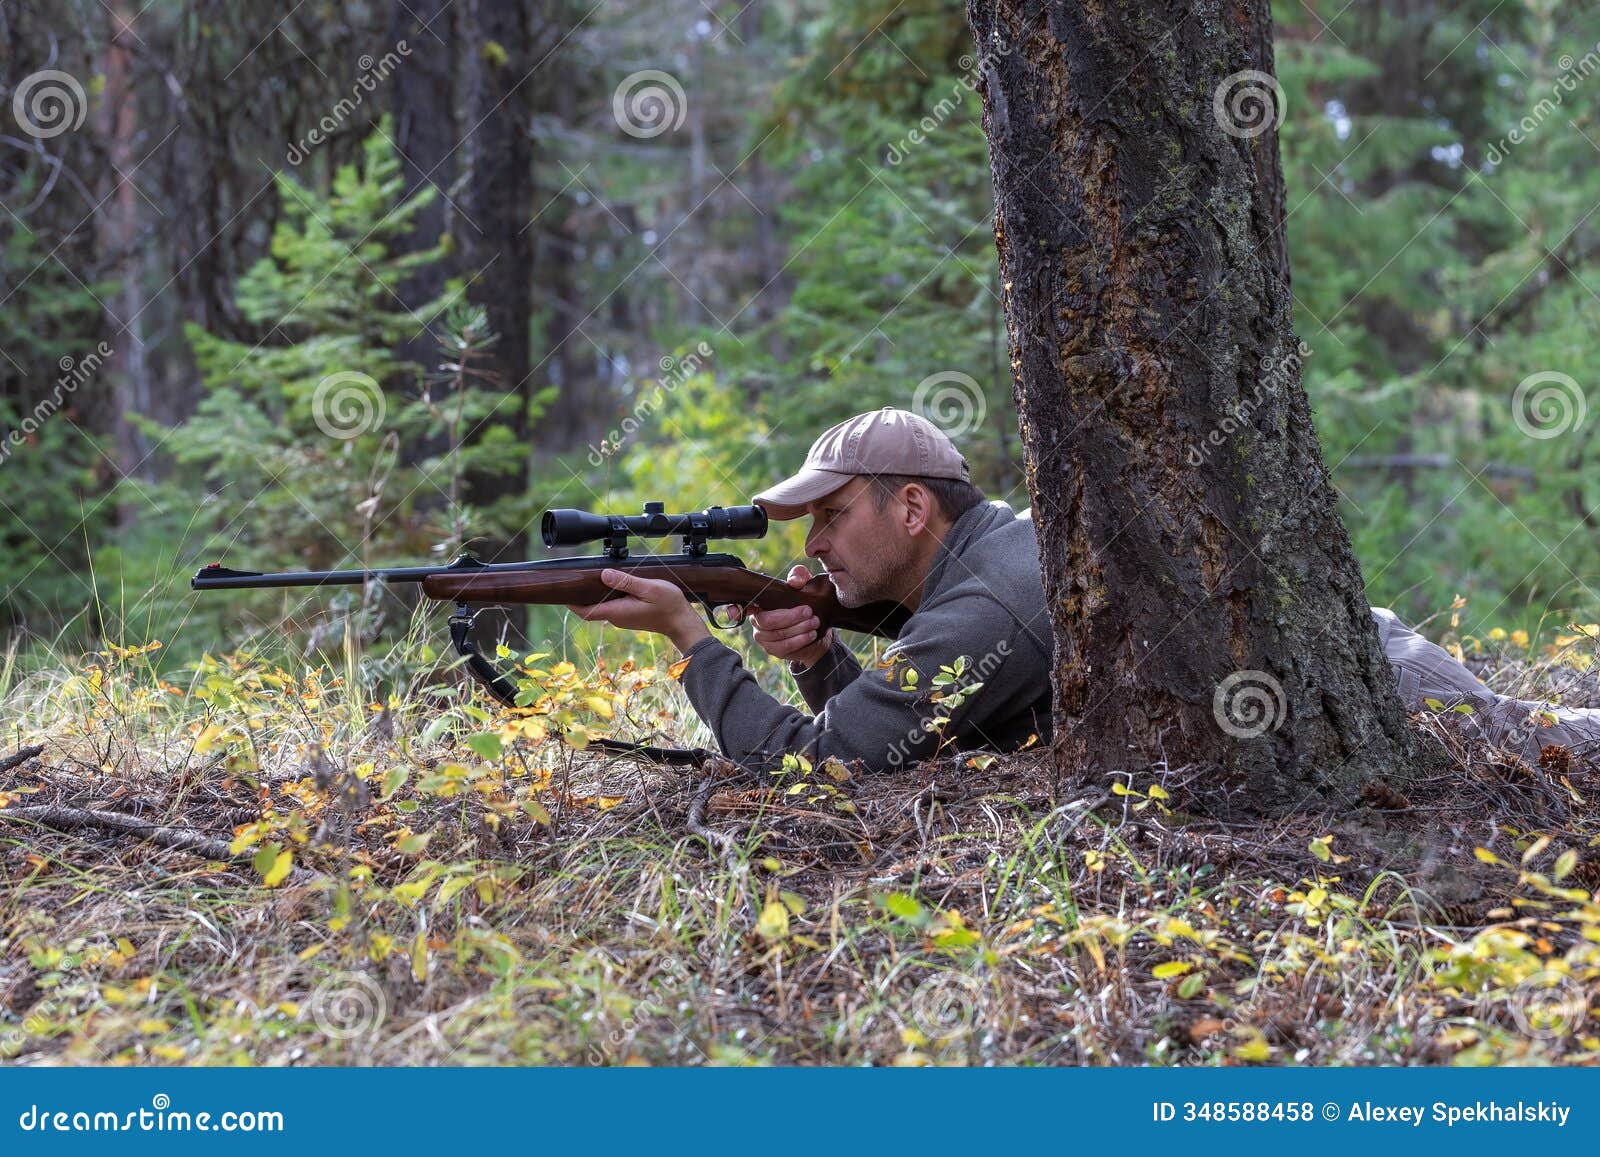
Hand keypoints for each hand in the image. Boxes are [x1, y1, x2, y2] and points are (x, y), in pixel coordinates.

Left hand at [566, 568, 709, 653]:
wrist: (682, 622)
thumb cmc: (669, 606)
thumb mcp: (648, 589)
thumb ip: (626, 582)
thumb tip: (604, 574)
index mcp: (617, 612)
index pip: (586, 611)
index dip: (571, 602)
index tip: (562, 591)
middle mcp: (616, 617)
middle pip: (591, 607)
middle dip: (581, 594)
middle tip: (575, 576)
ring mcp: (622, 617)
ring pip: (602, 604)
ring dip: (595, 592)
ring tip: (592, 575)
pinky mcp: (629, 614)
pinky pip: (612, 604)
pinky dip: (607, 594)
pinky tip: (612, 582)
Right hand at [722, 565, 833, 667]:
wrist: (816, 627)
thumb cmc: (805, 601)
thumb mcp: (804, 584)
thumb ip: (798, 576)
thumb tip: (794, 582)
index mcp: (759, 603)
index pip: (742, 606)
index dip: (734, 609)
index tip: (735, 612)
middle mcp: (757, 621)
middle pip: (766, 621)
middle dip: (789, 616)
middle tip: (808, 611)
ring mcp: (764, 637)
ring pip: (777, 634)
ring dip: (798, 629)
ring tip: (814, 622)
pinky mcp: (773, 650)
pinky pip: (784, 647)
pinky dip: (799, 640)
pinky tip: (811, 634)